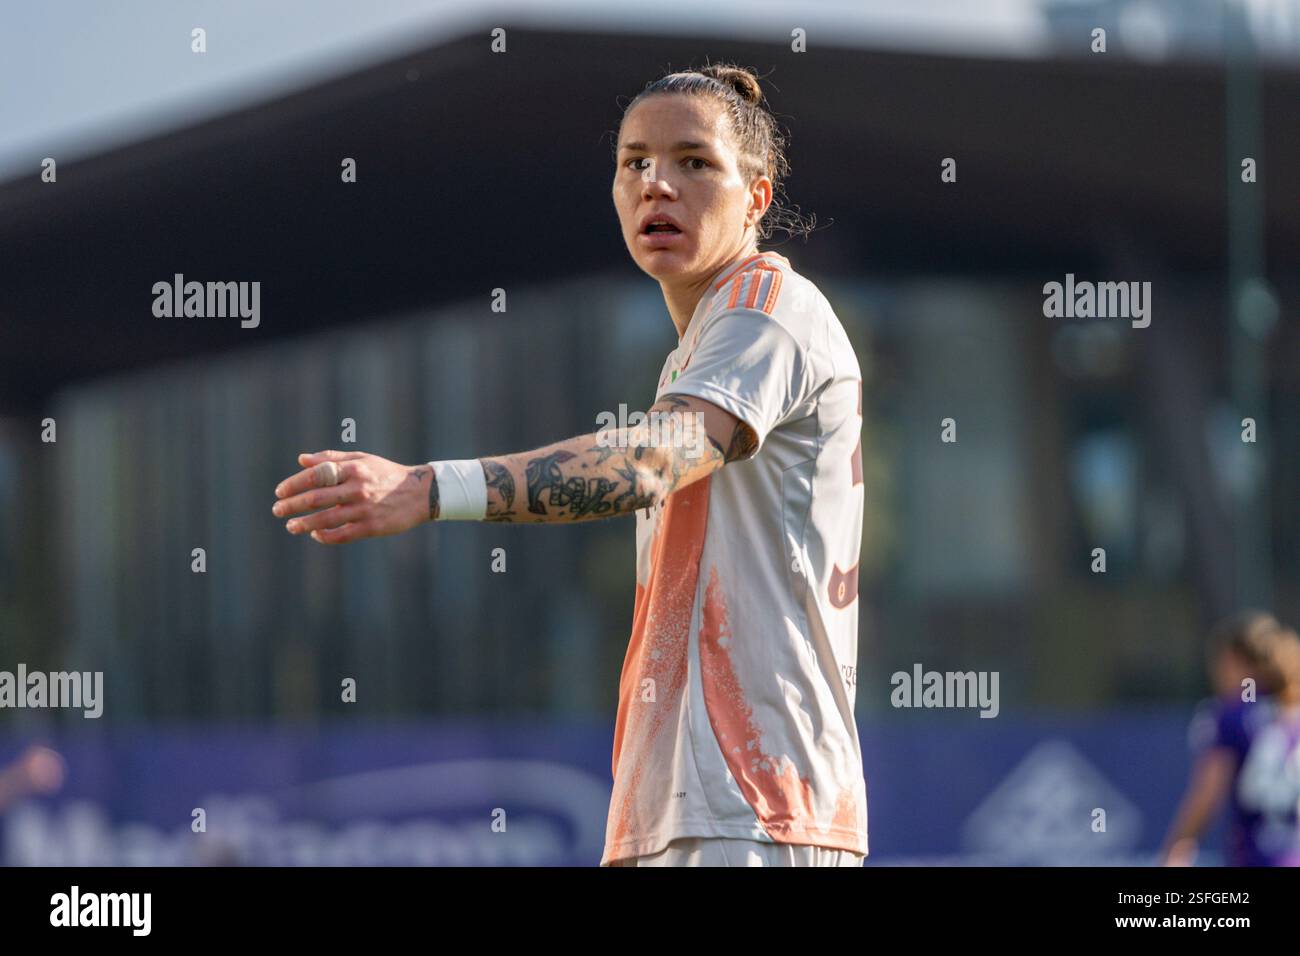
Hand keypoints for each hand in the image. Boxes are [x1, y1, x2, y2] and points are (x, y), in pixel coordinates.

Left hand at [272, 450, 432, 543]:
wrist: (421, 493)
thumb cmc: (386, 474)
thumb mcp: (362, 459)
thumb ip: (331, 458)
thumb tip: (301, 460)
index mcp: (354, 468)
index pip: (316, 475)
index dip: (294, 484)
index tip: (280, 492)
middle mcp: (358, 488)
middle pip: (317, 497)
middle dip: (292, 505)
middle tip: (277, 510)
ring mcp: (365, 509)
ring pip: (327, 519)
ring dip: (304, 524)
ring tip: (290, 526)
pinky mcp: (372, 527)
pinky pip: (343, 534)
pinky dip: (325, 536)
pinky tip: (315, 534)